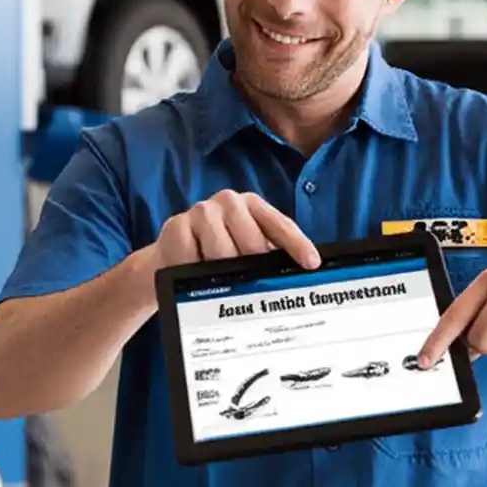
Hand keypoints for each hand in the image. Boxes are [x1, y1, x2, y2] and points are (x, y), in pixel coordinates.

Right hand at [146, 190, 320, 272]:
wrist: (174, 252)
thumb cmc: (219, 251)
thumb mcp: (246, 250)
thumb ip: (268, 257)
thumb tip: (297, 275)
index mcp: (253, 205)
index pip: (280, 225)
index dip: (297, 244)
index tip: (312, 263)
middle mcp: (229, 201)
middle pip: (252, 243)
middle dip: (253, 268)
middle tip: (249, 284)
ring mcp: (202, 211)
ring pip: (222, 252)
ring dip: (222, 271)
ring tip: (219, 278)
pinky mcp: (176, 224)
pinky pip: (192, 256)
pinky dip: (195, 269)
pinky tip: (194, 271)